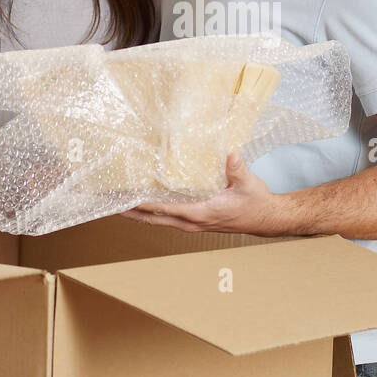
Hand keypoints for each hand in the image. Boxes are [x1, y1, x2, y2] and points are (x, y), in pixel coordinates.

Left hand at [121, 153, 289, 234]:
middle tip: (111, 202)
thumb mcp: (248, 183)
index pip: (167, 208)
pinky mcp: (195, 221)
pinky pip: (167, 218)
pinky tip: (142, 206)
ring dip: (138, 213)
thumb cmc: (255, 202)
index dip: (145, 204)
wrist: (265, 218)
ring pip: (159, 221)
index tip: (127, 199)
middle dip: (132, 211)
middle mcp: (193, 221)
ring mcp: (192, 223)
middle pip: (154, 218)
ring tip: (119, 204)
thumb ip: (236, 168)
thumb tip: (229, 154)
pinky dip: (152, 213)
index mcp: (202, 212)